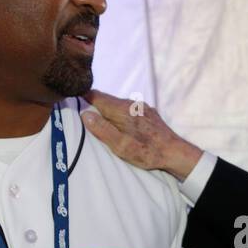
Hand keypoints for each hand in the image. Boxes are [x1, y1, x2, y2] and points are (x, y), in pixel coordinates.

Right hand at [82, 90, 201, 179]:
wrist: (174, 152)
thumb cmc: (147, 152)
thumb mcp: (121, 146)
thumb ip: (102, 130)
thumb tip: (85, 114)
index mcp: (121, 109)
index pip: (95, 95)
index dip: (82, 98)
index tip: (73, 102)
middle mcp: (130, 103)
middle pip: (106, 100)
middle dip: (94, 106)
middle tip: (84, 117)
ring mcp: (140, 106)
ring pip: (117, 105)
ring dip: (108, 112)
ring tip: (102, 124)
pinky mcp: (147, 112)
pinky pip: (127, 110)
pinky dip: (119, 115)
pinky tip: (120, 126)